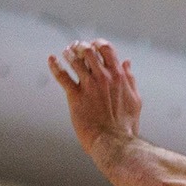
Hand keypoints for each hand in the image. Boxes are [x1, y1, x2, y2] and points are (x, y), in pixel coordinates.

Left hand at [49, 40, 142, 157]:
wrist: (114, 143)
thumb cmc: (125, 126)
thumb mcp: (135, 100)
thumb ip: (130, 79)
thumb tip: (127, 63)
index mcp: (118, 76)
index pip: (106, 49)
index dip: (97, 43)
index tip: (92, 44)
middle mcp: (103, 77)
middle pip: (88, 51)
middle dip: (80, 46)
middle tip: (75, 47)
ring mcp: (89, 86)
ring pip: (75, 60)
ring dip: (69, 53)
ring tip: (66, 53)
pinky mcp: (75, 96)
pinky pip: (62, 76)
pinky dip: (55, 66)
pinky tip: (51, 59)